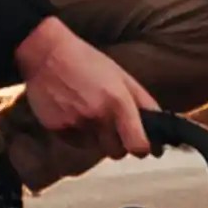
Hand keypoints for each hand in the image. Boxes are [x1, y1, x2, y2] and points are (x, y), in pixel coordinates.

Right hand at [14, 17, 160, 157]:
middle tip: (113, 125)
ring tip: (91, 113)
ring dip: (99, 139)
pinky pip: (77, 143)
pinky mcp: (57, 130)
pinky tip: (75, 113)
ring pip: (97, 149)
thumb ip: (144, 102)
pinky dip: (80, 134)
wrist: (46, 54)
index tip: (143, 146)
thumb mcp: (123, 77)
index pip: (138, 145)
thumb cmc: (87, 62)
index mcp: (119, 103)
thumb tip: (161, 125)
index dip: (143, 149)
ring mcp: (76, 125)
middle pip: (117, 153)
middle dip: (120, 144)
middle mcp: (98, 117)